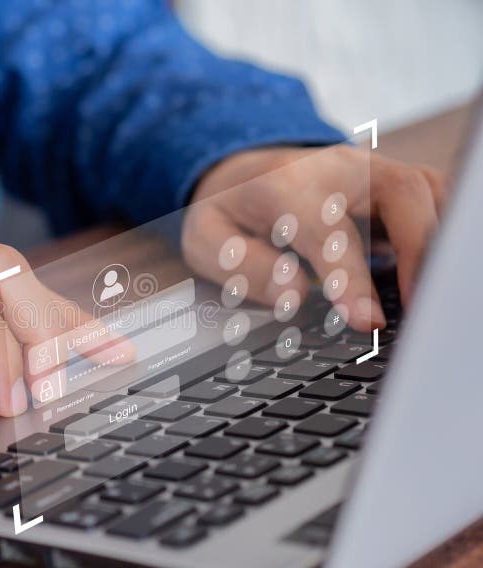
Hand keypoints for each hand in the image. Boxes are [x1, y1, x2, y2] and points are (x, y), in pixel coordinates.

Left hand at [183, 145, 448, 329]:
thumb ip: (243, 266)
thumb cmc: (226, 210)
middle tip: (420, 310)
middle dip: (419, 250)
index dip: (350, 277)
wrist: (240, 171)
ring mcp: (370, 169)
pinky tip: (433, 272)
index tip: (367, 321)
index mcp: (283, 184)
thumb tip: (293, 295)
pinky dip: (441, 232)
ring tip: (431, 299)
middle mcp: (336, 167)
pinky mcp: (391, 181)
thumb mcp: (206, 239)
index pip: (327, 230)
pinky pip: (432, 200)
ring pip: (427, 190)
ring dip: (438, 241)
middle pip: (401, 193)